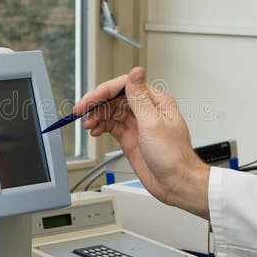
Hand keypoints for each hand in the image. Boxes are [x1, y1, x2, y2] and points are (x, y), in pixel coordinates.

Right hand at [74, 67, 209, 217]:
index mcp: (155, 101)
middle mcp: (146, 110)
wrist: (176, 183)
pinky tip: (95, 130)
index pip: (124, 86)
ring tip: (88, 124)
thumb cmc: (173, 156)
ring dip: (97, 116)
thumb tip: (136, 73)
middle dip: (96, 104)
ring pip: (111, 112)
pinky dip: (101, 127)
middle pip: (115, 98)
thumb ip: (140, 98)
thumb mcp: (153, 124)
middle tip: (80, 111)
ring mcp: (138, 125)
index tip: (90, 100)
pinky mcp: (131, 138)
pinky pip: (112, 127)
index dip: (104, 91)